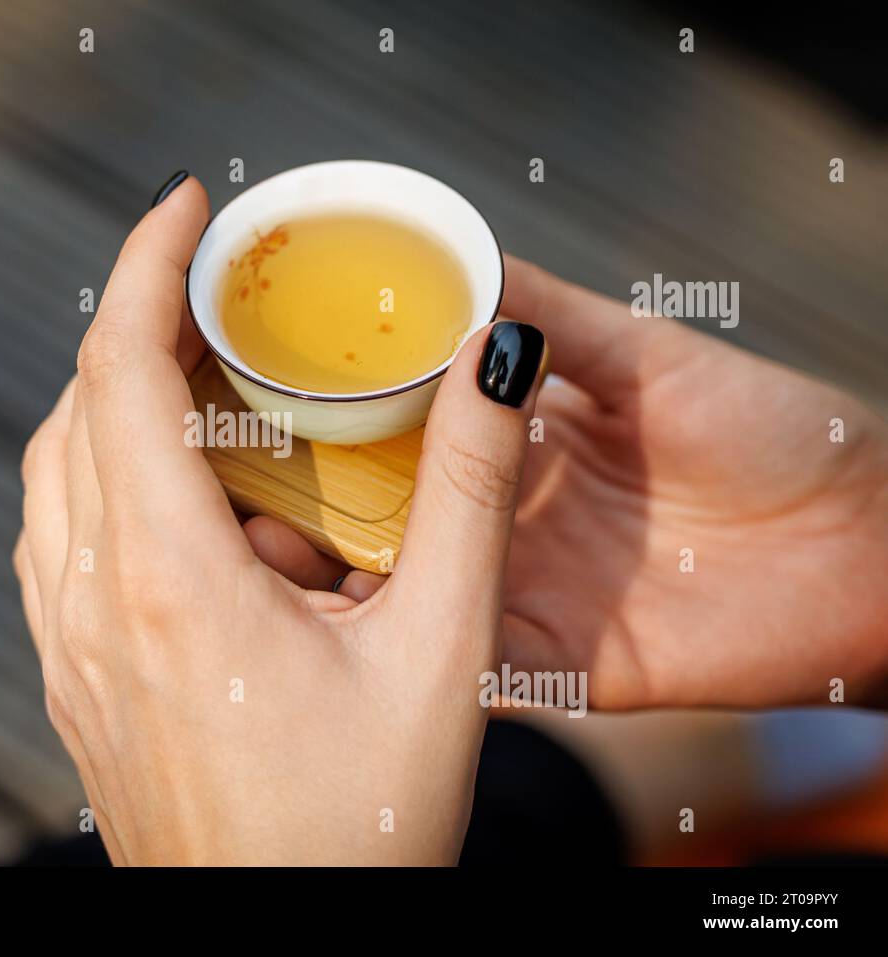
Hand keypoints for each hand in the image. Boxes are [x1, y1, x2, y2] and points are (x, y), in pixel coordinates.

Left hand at [13, 176, 546, 863]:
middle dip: (141, 326)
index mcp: (169, 582)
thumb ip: (468, 496)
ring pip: (58, 477)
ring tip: (209, 392)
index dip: (145, 263)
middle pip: (79, 409)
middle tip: (223, 296)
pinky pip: (63, 546)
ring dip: (117, 407)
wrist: (277, 952)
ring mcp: (72, 652)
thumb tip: (493, 365)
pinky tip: (190, 514)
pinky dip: (108, 485)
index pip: (119, 370)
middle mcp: (94, 606)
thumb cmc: (359, 833)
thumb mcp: (441, 656)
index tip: (187, 201)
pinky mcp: (79, 689)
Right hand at [262, 258, 887, 709]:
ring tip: (277, 568)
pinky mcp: (560, 663)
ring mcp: (528, 591)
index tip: (270, 400)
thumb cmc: (775, 430)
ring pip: (417, 595)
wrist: (872, 547)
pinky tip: (361, 642)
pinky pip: (474, 668)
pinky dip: (418, 661)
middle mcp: (510, 517)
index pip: (409, 431)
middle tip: (247, 493)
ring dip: (353, 589)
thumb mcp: (645, 354)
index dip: (340, 422)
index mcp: (522, 441)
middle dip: (321, 512)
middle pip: (397, 518)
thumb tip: (455, 267)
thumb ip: (551, 319)